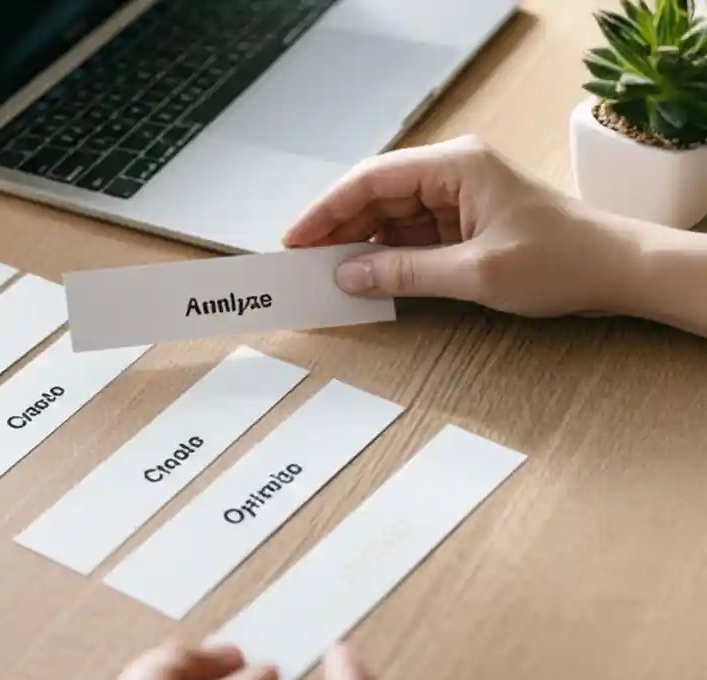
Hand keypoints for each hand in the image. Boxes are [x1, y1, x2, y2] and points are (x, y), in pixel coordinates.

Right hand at [283, 135, 637, 317]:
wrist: (620, 271)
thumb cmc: (563, 260)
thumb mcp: (476, 272)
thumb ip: (405, 274)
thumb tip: (347, 275)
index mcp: (456, 165)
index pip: (372, 179)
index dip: (327, 209)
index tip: (295, 238)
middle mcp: (452, 173)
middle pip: (375, 197)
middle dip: (336, 228)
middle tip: (299, 262)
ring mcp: (457, 198)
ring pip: (389, 218)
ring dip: (358, 245)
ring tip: (323, 273)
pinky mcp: (464, 224)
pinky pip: (410, 237)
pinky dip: (385, 257)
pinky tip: (362, 277)